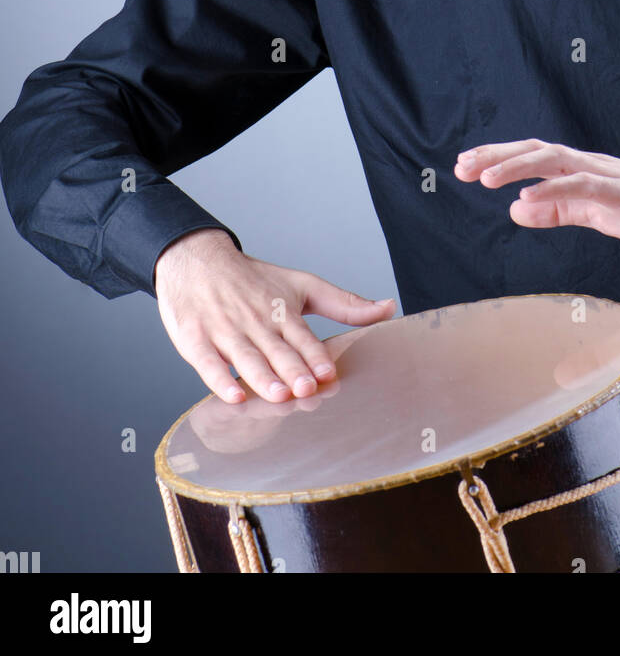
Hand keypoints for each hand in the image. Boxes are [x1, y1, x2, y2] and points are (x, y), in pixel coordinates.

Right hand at [154, 228, 395, 404]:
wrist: (197, 259)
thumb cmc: (254, 278)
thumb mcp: (303, 284)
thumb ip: (345, 304)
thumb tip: (389, 308)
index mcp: (282, 310)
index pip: (301, 336)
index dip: (314, 356)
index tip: (328, 374)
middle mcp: (255, 321)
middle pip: (275, 349)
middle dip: (292, 369)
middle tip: (307, 389)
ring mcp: (224, 330)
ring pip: (245, 357)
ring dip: (262, 376)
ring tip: (279, 394)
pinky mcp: (195, 339)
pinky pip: (207, 363)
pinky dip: (219, 379)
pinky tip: (233, 395)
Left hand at [454, 139, 619, 250]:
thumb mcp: (595, 214)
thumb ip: (557, 211)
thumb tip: (515, 211)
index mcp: (581, 170)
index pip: (532, 156)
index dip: (497, 157)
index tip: (464, 165)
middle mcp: (589, 165)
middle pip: (535, 150)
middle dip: (496, 156)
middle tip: (460, 167)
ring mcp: (607, 176)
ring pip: (554, 160)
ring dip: (516, 167)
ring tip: (484, 179)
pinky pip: (583, 187)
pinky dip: (552, 190)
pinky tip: (526, 199)